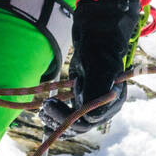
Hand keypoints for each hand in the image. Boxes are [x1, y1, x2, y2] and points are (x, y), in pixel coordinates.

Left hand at [40, 0, 143, 135]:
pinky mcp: (82, 98)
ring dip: (57, 118)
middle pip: (82, 123)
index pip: (91, 119)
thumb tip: (92, 111)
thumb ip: (96, 84)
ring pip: (74, 121)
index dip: (70, 118)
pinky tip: (45, 112)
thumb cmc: (101, 43)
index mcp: (113, 98)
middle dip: (60, 118)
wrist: (98, 32)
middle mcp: (105, 104)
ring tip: (43, 109)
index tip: (50, 106)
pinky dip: (57, 115)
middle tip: (43, 108)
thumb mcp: (97, 62)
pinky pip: (69, 115)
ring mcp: (93, 101)